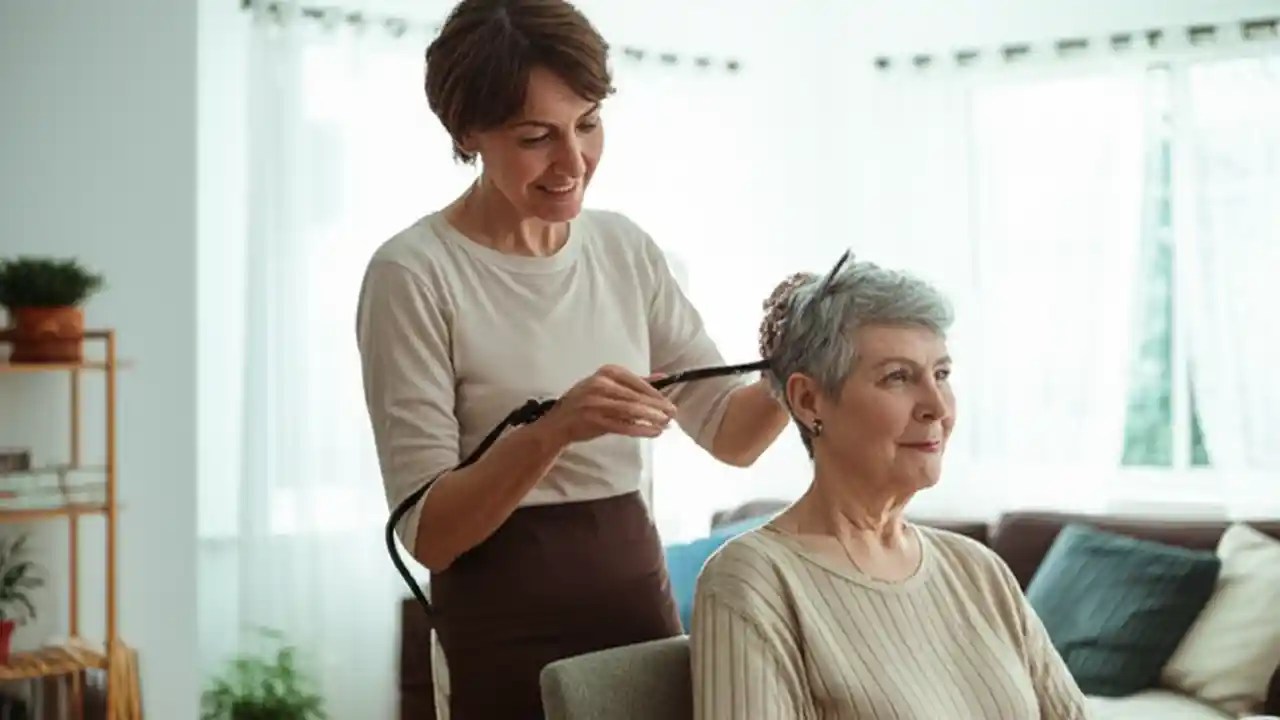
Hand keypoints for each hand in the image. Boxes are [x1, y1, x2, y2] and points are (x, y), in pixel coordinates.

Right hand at [539, 365, 678, 444]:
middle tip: (673, 414)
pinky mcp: (594, 420)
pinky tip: (654, 433)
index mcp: (607, 372)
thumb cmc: (587, 402)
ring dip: (652, 418)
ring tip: (666, 424)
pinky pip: (624, 426)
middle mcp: (600, 384)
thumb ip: (636, 382)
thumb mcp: (608, 385)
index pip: (638, 382)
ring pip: (632, 411)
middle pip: (636, 397)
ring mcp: (596, 402)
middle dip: (658, 407)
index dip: (656, 394)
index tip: (670, 404)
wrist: (559, 422)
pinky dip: (642, 429)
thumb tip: (663, 378)